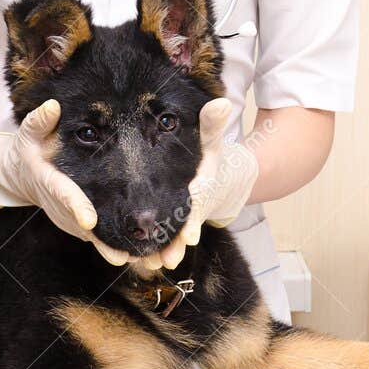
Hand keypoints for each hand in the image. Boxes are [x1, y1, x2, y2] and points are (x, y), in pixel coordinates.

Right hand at [0, 98, 129, 265]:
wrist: (21, 175)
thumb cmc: (30, 149)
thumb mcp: (30, 132)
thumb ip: (39, 121)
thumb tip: (53, 105)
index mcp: (49, 181)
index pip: (63, 194)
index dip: (76, 207)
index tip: (89, 220)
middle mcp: (60, 204)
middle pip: (82, 226)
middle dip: (102, 242)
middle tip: (125, 255)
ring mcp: (70, 217)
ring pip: (94, 236)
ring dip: (114, 249)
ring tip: (141, 259)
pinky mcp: (81, 223)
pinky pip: (99, 235)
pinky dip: (116, 245)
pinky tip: (141, 253)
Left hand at [156, 97, 259, 271]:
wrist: (223, 177)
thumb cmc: (210, 155)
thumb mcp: (212, 140)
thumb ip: (212, 124)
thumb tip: (220, 103)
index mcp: (204, 185)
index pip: (199, 203)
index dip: (192, 219)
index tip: (188, 237)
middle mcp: (195, 205)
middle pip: (186, 226)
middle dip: (177, 244)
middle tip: (167, 259)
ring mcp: (186, 216)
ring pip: (177, 237)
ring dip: (167, 251)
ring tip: (154, 265)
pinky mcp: (176, 222)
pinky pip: (169, 238)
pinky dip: (160, 250)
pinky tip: (144, 262)